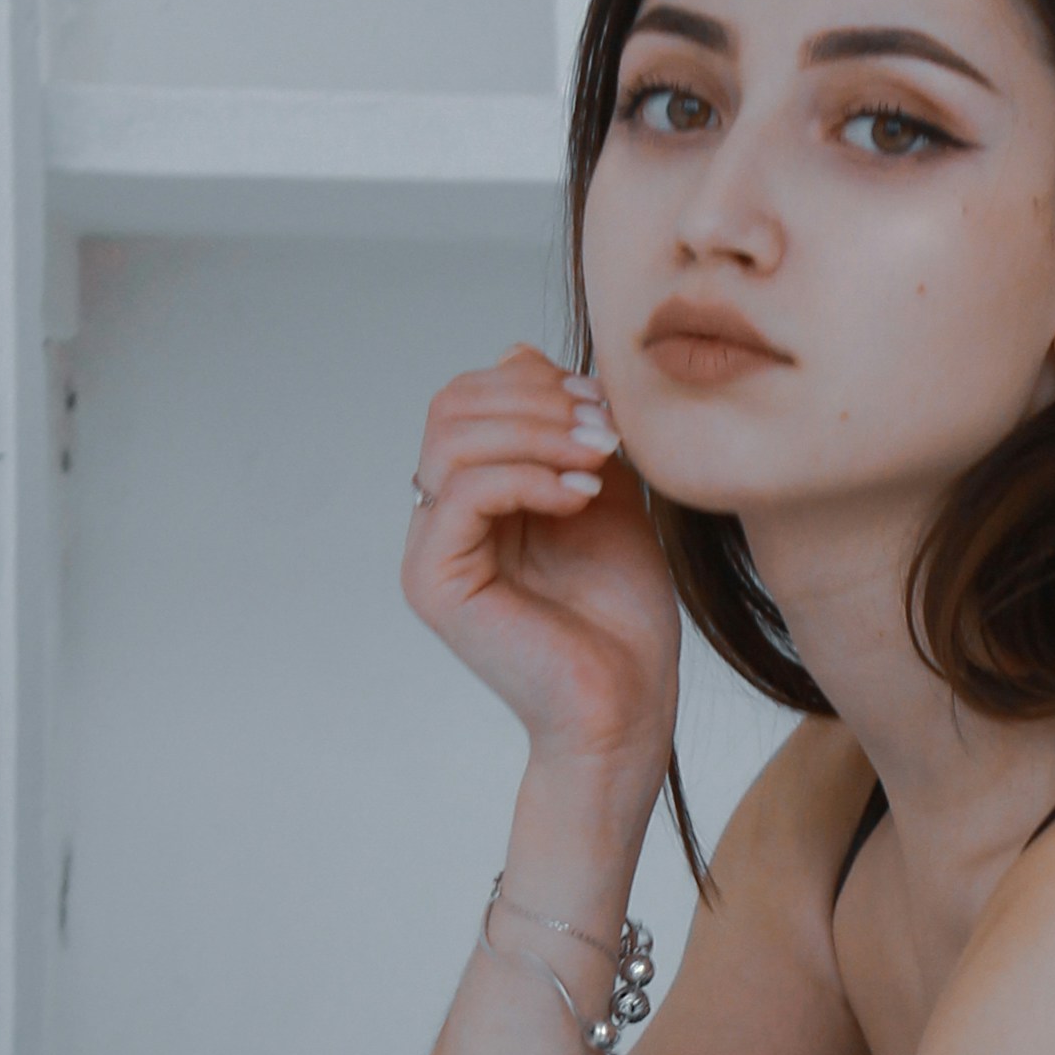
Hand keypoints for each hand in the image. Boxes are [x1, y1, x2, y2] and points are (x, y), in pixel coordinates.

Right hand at [401, 345, 679, 781]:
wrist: (626, 704)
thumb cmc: (619, 614)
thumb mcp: (602, 491)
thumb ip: (564, 430)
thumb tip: (519, 350)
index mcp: (469, 497)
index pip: (468, 397)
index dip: (533, 382)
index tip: (604, 405)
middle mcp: (436, 520)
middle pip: (452, 407)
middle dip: (536, 401)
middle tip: (605, 428)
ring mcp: (428, 552)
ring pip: (453, 440)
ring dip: (537, 433)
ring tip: (600, 459)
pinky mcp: (434, 582)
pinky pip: (462, 491)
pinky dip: (528, 477)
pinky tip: (582, 496)